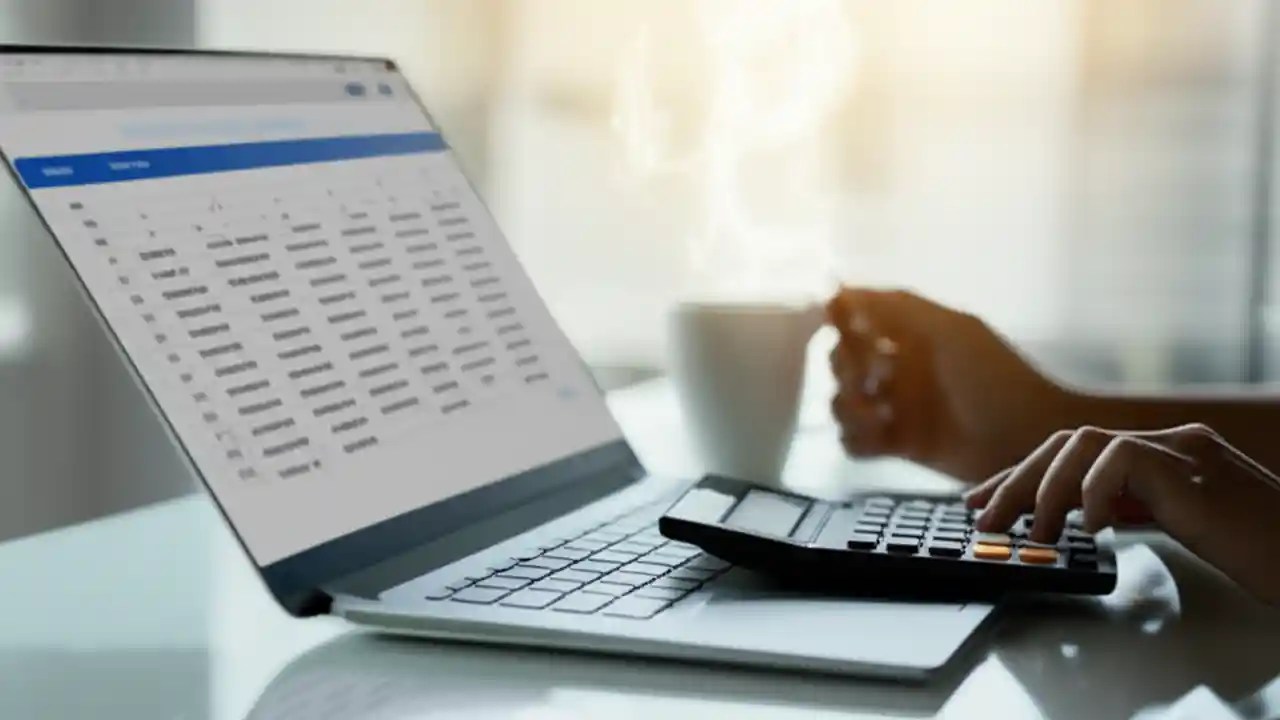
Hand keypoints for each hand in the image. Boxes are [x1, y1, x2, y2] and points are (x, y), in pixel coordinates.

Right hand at [827, 288, 1073, 482]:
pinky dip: (858, 439)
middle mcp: (895, 365)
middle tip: (877, 380)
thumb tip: (838, 292)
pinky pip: (852, 440)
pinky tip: (884, 440)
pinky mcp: (894, 445)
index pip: (854, 317)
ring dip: (851, 408)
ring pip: (841, 402)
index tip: (855, 334)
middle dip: (848, 369)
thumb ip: (895, 308)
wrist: (1026, 437)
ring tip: (883, 416)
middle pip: (840, 360)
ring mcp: (894, 406)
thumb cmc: (993, 376)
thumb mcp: (949, 330)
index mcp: (908, 332)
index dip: (842, 323)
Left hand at [968, 423, 1279, 604]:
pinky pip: (1121, 459)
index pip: (1077, 451)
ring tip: (1031, 534)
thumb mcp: (1181, 525)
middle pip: (1069, 442)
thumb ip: (1132, 508)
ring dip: (1044, 489)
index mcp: (1164, 452)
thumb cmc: (1260, 550)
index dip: (1025, 475)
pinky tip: (1090, 527)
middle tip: (984, 518)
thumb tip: (1071, 515)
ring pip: (1084, 444)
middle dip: (1017, 480)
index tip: (985, 501)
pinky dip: (1094, 492)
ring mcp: (1182, 450)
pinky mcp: (1192, 469)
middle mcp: (1170, 441)